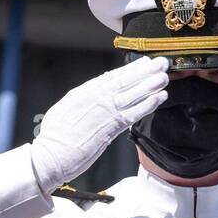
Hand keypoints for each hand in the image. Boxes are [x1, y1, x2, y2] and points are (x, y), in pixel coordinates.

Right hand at [31, 57, 168, 192]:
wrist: (52, 154)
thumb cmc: (56, 136)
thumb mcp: (66, 107)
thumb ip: (83, 97)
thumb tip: (95, 89)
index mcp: (85, 91)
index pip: (112, 76)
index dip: (131, 68)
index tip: (144, 63)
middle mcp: (97, 97)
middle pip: (126, 80)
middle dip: (146, 70)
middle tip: (161, 62)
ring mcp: (106, 111)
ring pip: (134, 93)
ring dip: (152, 84)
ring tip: (165, 76)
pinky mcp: (112, 127)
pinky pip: (135, 112)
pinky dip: (149, 104)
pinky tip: (160, 97)